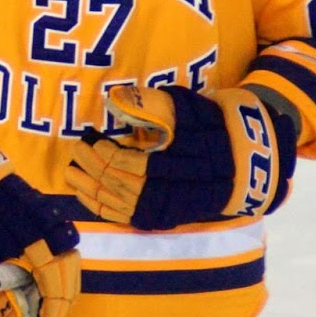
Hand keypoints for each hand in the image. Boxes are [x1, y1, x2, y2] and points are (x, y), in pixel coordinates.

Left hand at [0, 136, 81, 316]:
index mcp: (25, 236)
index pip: (51, 277)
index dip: (53, 305)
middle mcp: (44, 224)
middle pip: (68, 266)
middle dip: (64, 298)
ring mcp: (47, 214)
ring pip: (71, 252)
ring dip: (68, 281)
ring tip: (56, 303)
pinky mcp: (45, 210)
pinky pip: (64, 239)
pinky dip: (65, 263)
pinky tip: (54, 278)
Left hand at [66, 84, 295, 230]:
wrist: (245, 162)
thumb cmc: (211, 127)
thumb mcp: (189, 107)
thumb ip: (154, 104)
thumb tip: (117, 100)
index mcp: (184, 160)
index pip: (139, 165)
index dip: (112, 153)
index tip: (95, 137)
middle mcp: (179, 188)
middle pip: (127, 184)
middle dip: (96, 168)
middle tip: (76, 149)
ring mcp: (171, 207)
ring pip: (124, 203)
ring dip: (93, 188)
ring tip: (70, 172)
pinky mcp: (165, 216)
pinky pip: (128, 217)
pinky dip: (103, 207)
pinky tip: (84, 194)